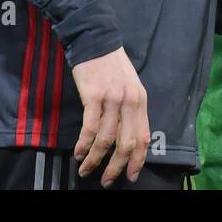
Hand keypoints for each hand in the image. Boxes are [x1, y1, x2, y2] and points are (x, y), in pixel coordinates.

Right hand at [71, 46, 149, 185]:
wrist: (96, 40)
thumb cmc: (112, 66)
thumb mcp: (130, 87)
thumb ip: (130, 110)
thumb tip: (126, 139)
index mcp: (141, 101)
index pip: (143, 137)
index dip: (137, 161)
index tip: (130, 177)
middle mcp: (130, 102)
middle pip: (126, 143)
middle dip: (116, 167)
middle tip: (106, 181)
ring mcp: (112, 99)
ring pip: (106, 139)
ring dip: (95, 159)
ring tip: (85, 169)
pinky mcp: (93, 96)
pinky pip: (90, 128)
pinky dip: (83, 144)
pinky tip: (78, 152)